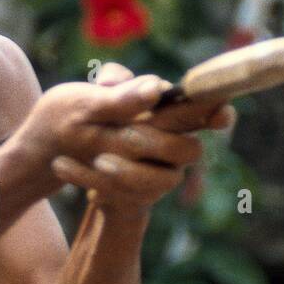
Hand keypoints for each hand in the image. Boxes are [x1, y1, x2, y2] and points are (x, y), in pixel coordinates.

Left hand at [31, 63, 233, 212]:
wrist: (62, 154)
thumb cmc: (92, 115)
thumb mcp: (97, 96)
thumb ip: (116, 85)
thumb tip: (145, 89)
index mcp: (172, 116)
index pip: (207, 112)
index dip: (218, 112)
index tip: (221, 114)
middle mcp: (173, 148)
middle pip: (188, 150)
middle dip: (158, 143)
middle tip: (125, 137)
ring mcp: (159, 177)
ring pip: (157, 181)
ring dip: (127, 171)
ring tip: (98, 161)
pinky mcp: (136, 198)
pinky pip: (123, 198)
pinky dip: (91, 182)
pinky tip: (65, 168)